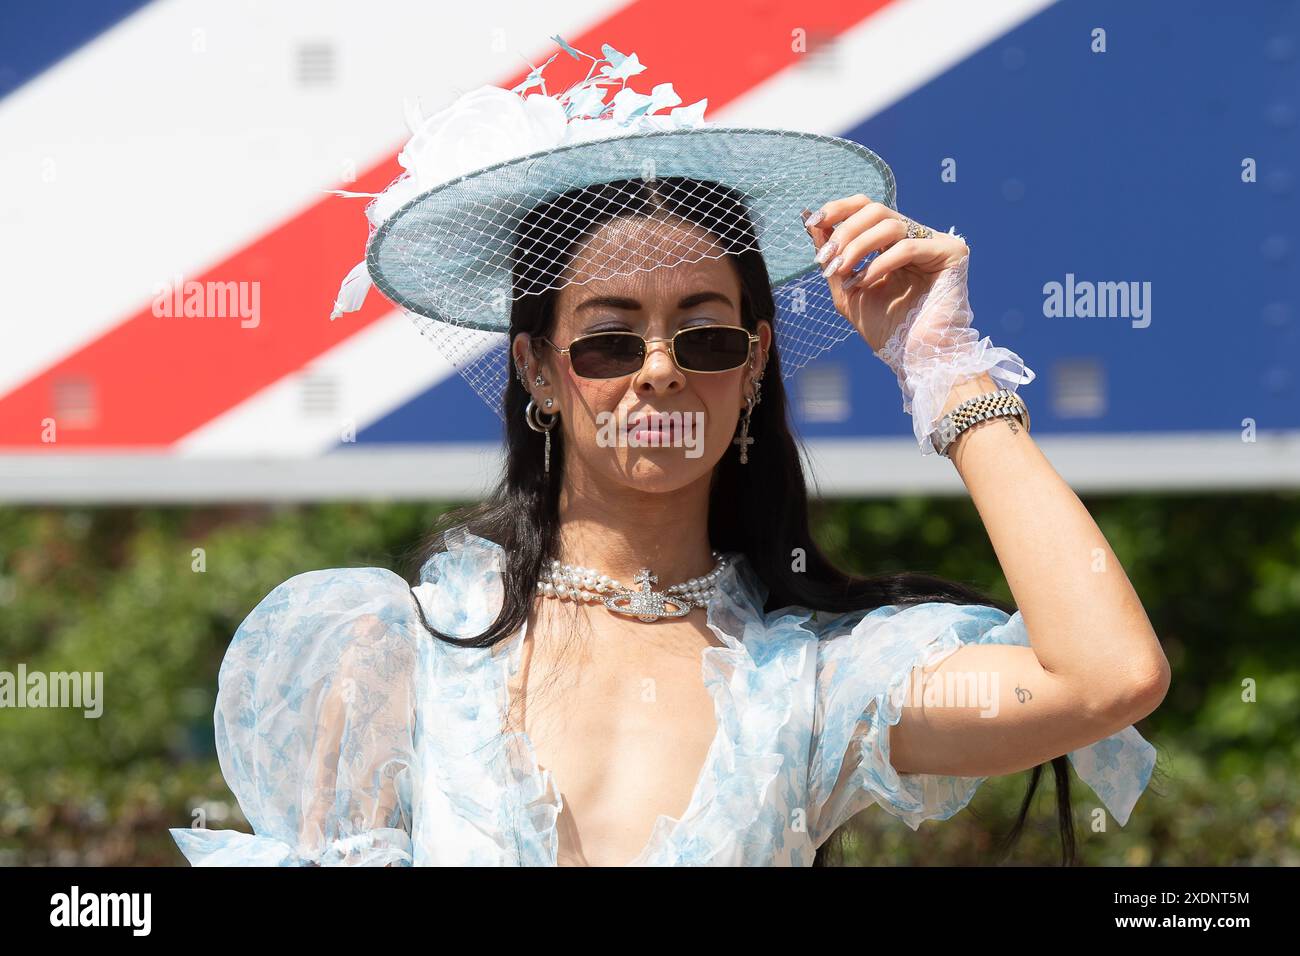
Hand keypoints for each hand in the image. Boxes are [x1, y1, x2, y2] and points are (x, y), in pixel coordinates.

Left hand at [801, 195, 969, 352]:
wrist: (914, 358)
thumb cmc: (885, 329)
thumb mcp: (846, 289)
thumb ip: (833, 256)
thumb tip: (811, 222)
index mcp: (890, 243)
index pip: (865, 208)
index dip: (838, 210)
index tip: (812, 222)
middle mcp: (913, 237)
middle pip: (875, 210)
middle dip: (844, 232)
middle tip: (827, 258)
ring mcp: (933, 243)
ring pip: (889, 223)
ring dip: (857, 246)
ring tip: (842, 271)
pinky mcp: (951, 253)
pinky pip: (908, 246)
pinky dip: (880, 263)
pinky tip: (865, 282)